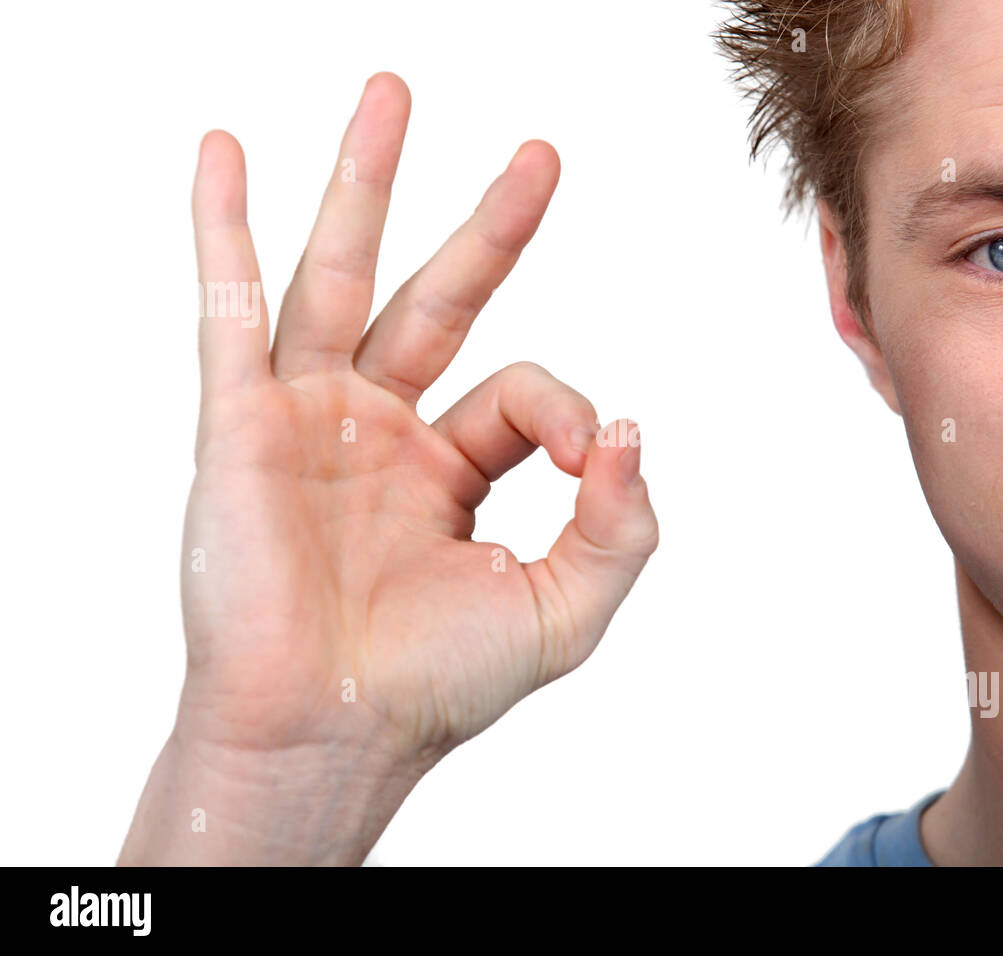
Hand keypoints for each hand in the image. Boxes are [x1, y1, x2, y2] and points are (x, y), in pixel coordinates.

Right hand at [120, 73, 656, 863]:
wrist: (330, 734)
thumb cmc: (436, 685)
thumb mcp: (566, 610)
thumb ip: (624, 523)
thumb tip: (633, 427)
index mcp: (454, 470)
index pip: (527, 390)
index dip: (570, 410)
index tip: (589, 461)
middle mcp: (382, 433)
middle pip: (440, 297)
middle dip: (490, 225)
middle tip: (542, 153)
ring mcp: (311, 418)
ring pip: (340, 274)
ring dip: (364, 183)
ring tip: (391, 94)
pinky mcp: (242, 422)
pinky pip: (229, 308)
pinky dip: (223, 230)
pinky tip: (225, 154)